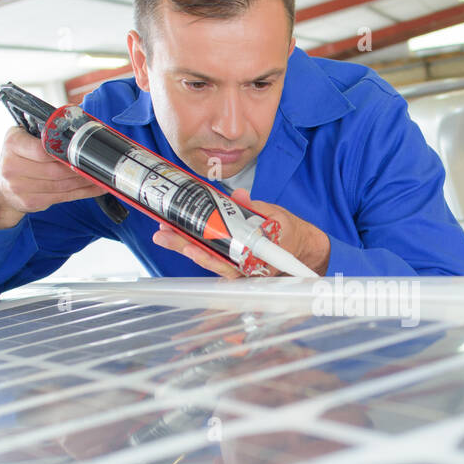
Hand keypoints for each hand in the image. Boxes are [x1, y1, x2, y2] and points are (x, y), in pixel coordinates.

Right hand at [0, 126, 105, 228]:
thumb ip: (43, 133)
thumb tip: (77, 129)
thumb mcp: (23, 136)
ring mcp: (20, 188)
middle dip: (79, 169)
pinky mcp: (30, 202)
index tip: (80, 151)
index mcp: (13, 144)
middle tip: (97, 165)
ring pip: (61, 186)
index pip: (42, 150)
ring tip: (99, 176)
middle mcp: (12, 167)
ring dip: (84, 182)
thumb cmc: (18, 157)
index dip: (64, 153)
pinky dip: (82, 193)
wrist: (0, 185)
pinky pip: (63, 198)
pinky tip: (94, 189)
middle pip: (55, 171)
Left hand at [150, 188, 329, 277]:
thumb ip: (258, 208)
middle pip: (208, 259)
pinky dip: (191, 244)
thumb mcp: (278, 218)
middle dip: (184, 246)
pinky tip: (174, 234)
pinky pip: (209, 254)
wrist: (300, 245)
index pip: (226, 263)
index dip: (206, 256)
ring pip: (205, 257)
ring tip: (163, 232)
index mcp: (254, 261)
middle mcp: (240, 267)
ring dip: (182, 244)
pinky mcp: (229, 258)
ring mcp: (234, 265)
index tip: (190, 247)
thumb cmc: (288, 234)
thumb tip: (240, 195)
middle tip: (164, 234)